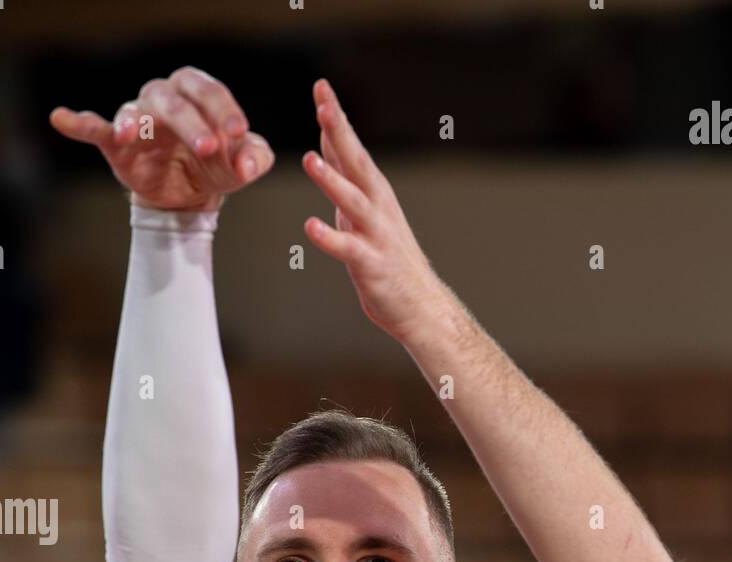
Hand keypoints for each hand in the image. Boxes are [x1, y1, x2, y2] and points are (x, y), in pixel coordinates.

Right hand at [49, 67, 273, 211]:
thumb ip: (254, 158)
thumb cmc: (217, 165)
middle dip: (192, 124)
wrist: (190, 195)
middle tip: (208, 149)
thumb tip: (248, 164)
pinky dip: (79, 123)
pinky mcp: (116, 143)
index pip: (210, 93)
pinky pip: (95, 128)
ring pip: (136, 111)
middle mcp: (165, 97)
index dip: (224, 112)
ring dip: (135, 123)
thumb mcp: (243, 164)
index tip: (238, 135)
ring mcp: (139, 118)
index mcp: (198, 93)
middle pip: (175, 101)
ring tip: (129, 135)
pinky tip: (62, 118)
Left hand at [302, 78, 444, 340]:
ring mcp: (376, 235)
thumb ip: (345, 179)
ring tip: (310, 160)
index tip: (321, 86)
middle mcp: (378, 207)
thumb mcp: (363, 212)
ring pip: (352, 203)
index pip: (352, 147)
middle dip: (339, 132)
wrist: (421, 306)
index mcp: (374, 192)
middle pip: (356, 163)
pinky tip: (310, 228)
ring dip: (332, 181)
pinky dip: (330, 238)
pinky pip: (348, 249)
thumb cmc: (389, 259)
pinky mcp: (371, 265)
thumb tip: (326, 144)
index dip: (337, 118)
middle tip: (324, 103)